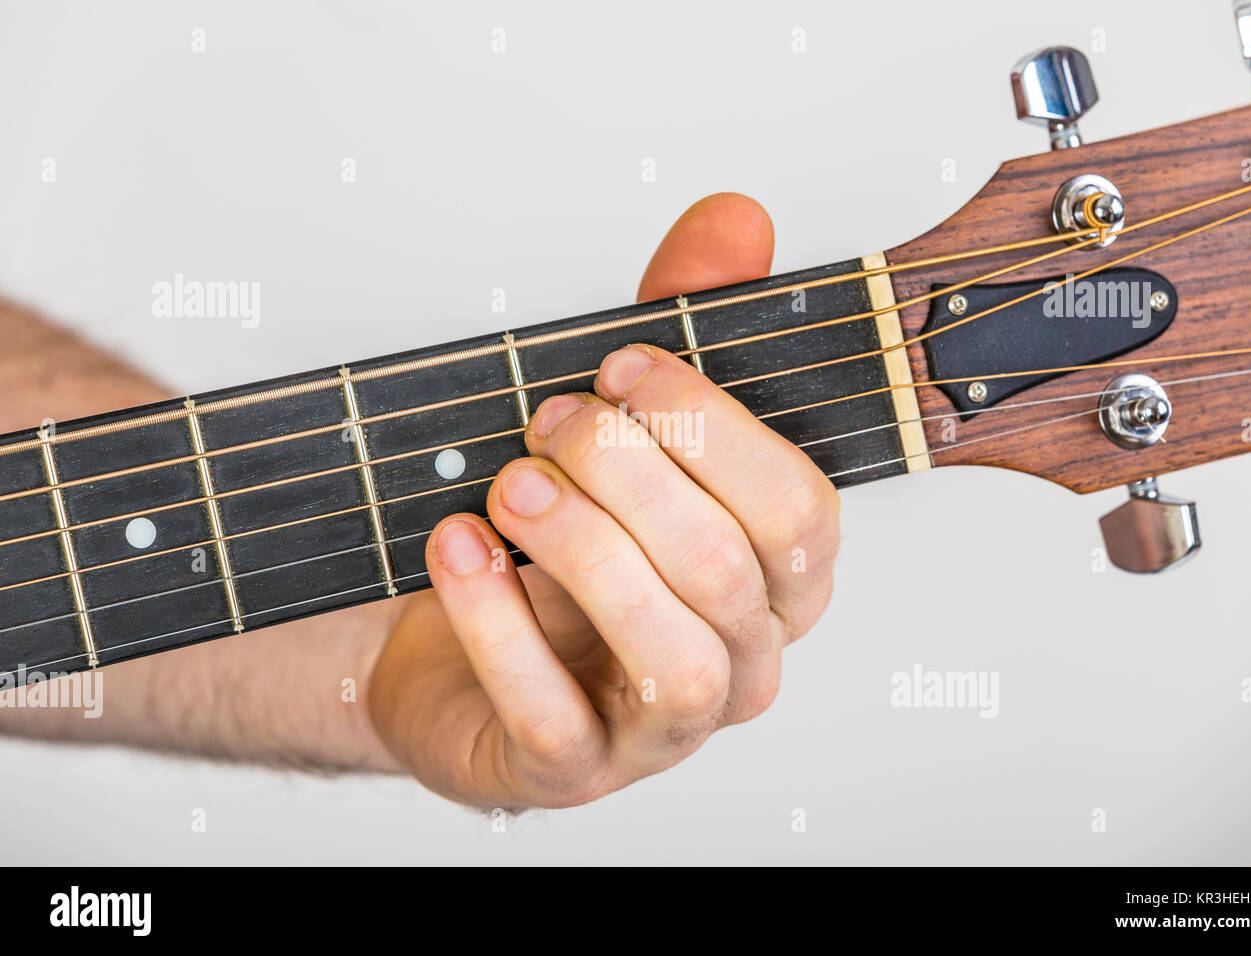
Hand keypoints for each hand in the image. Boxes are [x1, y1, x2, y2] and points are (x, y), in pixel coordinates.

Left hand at [367, 193, 841, 808]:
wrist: (449, 642)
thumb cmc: (558, 536)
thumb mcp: (622, 421)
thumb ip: (684, 324)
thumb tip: (734, 220)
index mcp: (778, 577)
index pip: (798, 508)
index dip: (711, 426)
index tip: (621, 362)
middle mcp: (742, 657)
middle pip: (726, 569)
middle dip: (626, 472)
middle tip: (549, 417)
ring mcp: (663, 727)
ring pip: (671, 653)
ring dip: (582, 548)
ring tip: (511, 487)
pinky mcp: (572, 768)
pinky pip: (553, 715)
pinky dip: (496, 623)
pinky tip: (456, 551)